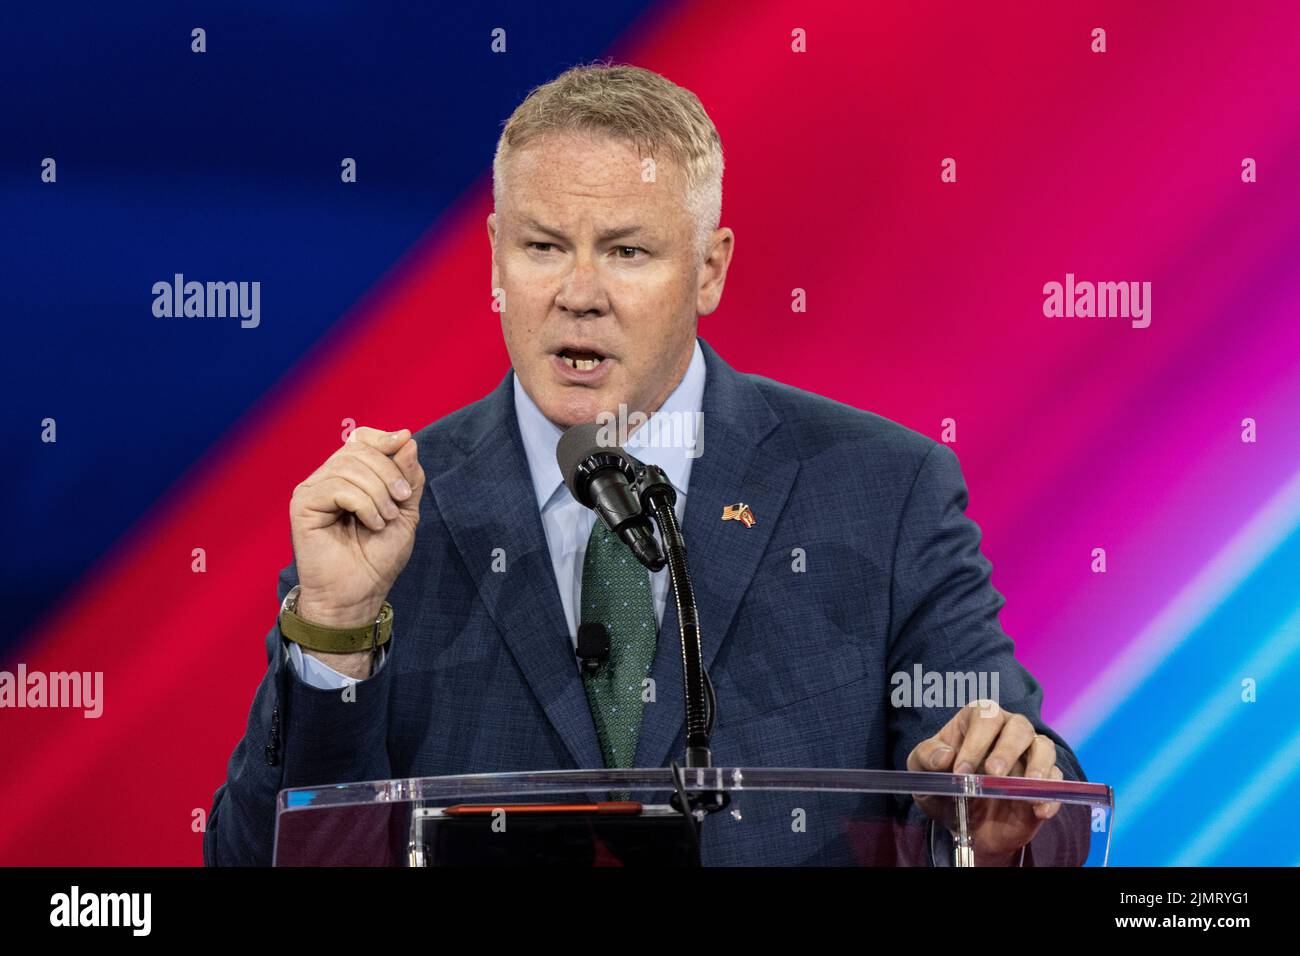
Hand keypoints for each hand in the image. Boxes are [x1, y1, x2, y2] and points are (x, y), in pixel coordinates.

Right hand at [289, 426, 424, 628]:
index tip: (404, 441)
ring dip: (378, 493)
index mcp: (350, 477)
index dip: (383, 437)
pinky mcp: (302, 505)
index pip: (361, 439)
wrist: (360, 593)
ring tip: (386, 520)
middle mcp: (328, 478)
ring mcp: (313, 490)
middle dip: (389, 472)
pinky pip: (337, 487)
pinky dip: (363, 504)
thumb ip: (408, 477)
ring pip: (349, 467)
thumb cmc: (379, 558)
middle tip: (402, 501)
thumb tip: (407, 439)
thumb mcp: (406, 511)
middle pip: (359, 450)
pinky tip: (371, 524)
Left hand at [906, 700, 1063, 864]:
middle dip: (1006, 750)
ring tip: (1026, 787)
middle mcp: (1008, 730)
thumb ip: (925, 758)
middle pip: (1018, 726)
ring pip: (1044, 746)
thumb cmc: (944, 787)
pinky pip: (1057, 781)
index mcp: (977, 720)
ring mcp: (1030, 755)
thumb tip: (944, 756)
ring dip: (1038, 765)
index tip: (961, 772)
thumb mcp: (922, 772)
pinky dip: (1051, 794)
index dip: (975, 742)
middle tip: (992, 775)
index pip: (984, 717)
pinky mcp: (1044, 782)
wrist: (966, 826)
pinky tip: (1040, 810)